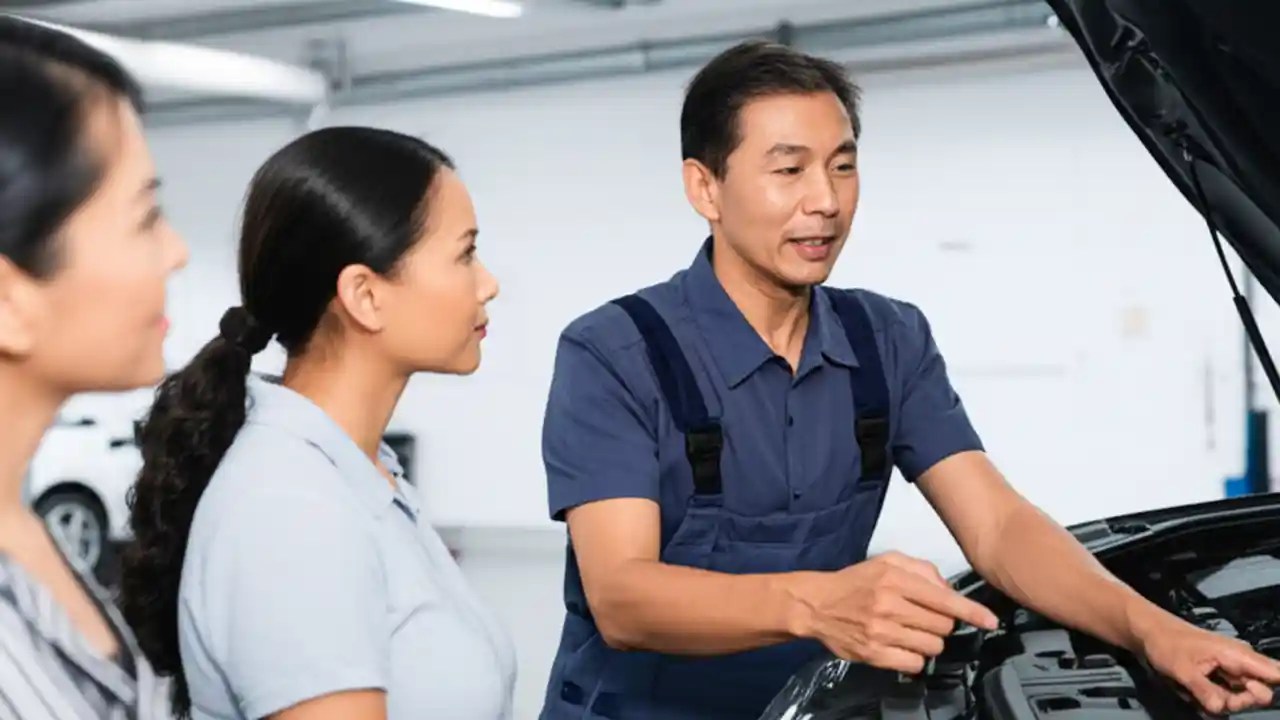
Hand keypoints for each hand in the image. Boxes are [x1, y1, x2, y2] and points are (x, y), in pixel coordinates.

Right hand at [789, 551, 998, 673]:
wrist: (817, 605)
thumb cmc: (855, 583)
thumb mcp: (887, 562)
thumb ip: (922, 570)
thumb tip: (948, 590)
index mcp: (895, 579)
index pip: (944, 599)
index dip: (972, 612)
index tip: (989, 621)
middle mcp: (890, 605)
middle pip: (943, 625)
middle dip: (941, 623)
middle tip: (924, 618)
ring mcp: (882, 632)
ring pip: (932, 646)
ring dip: (929, 641)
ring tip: (911, 631)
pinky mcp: (874, 654)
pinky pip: (914, 663)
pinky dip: (914, 657)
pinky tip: (903, 646)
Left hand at [1139, 614, 1279, 713]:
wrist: (1150, 633)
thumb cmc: (1166, 644)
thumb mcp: (1182, 668)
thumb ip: (1205, 690)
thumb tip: (1222, 708)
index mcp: (1239, 655)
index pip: (1276, 674)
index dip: (1266, 689)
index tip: (1247, 691)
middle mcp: (1242, 663)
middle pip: (1261, 694)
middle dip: (1240, 702)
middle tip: (1213, 696)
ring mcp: (1232, 672)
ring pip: (1242, 699)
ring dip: (1222, 702)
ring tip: (1197, 690)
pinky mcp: (1221, 679)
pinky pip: (1226, 698)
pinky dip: (1212, 699)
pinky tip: (1195, 692)